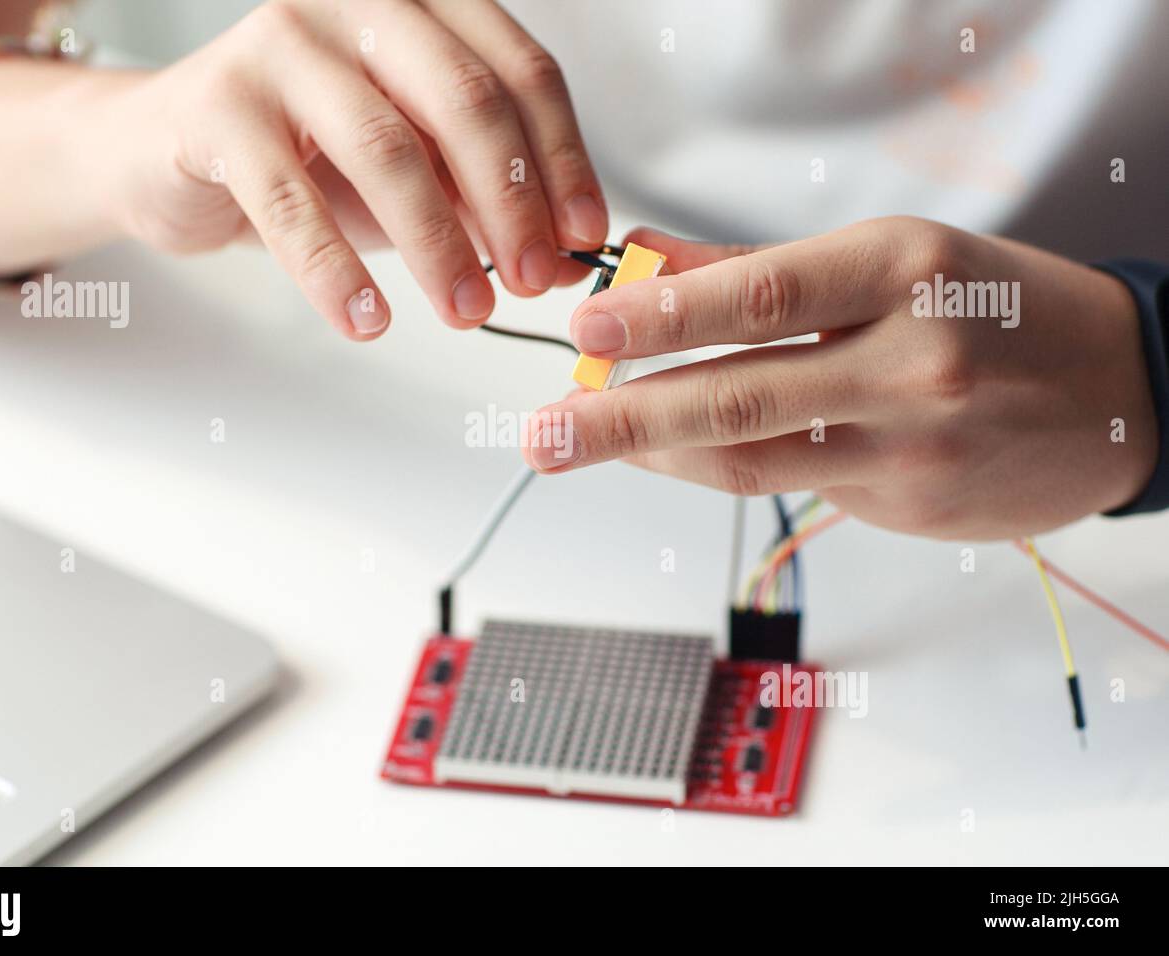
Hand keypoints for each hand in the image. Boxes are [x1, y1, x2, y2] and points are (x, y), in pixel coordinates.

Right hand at [103, 0, 606, 337]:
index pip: (521, 73)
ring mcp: (282, 45)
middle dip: (513, 203)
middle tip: (533, 280)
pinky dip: (336, 272)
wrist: (164, 152)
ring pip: (387, 148)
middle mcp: (355, 4)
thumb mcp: (411, 171)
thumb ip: (478, 195)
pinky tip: (368, 319)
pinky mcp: (218, 104)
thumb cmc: (302, 157)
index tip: (583, 237)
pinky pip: (292, 201)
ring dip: (437, 244)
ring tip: (465, 311)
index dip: (562, 161)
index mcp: (418, 7)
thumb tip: (559, 251)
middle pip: (466, 100)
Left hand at [522, 218, 1157, 538]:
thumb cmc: (1000, 307)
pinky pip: (792, 487)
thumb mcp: (894, 258)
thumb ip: (761, 267)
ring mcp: (910, 444)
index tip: (584, 330)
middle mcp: (909, 359)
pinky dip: (720, 466)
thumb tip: (645, 263)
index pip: (759, 296)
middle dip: (623, 418)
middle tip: (545, 432)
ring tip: (579, 442)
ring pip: (752, 457)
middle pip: (738, 396)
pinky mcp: (907, 503)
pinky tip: (675, 449)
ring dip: (654, 451)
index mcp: (902, 269)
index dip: (661, 319)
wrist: (1125, 393)